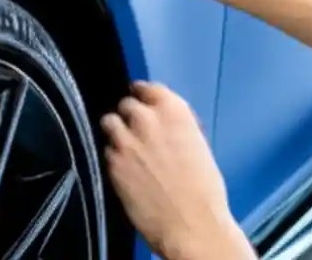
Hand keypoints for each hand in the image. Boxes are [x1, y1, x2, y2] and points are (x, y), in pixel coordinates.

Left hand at [102, 82, 253, 259]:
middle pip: (126, 104)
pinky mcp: (112, 162)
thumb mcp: (197, 145)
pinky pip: (106, 150)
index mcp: (174, 111)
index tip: (141, 100)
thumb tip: (163, 123)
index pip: (148, 87)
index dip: (143, 95)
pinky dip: (113, 156)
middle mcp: (146, 119)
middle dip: (130, 116)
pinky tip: (124, 170)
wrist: (192, 224)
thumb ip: (175, 127)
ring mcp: (126, 140)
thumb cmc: (205, 189)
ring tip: (124, 148)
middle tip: (136, 131)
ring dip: (116, 132)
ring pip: (109, 122)